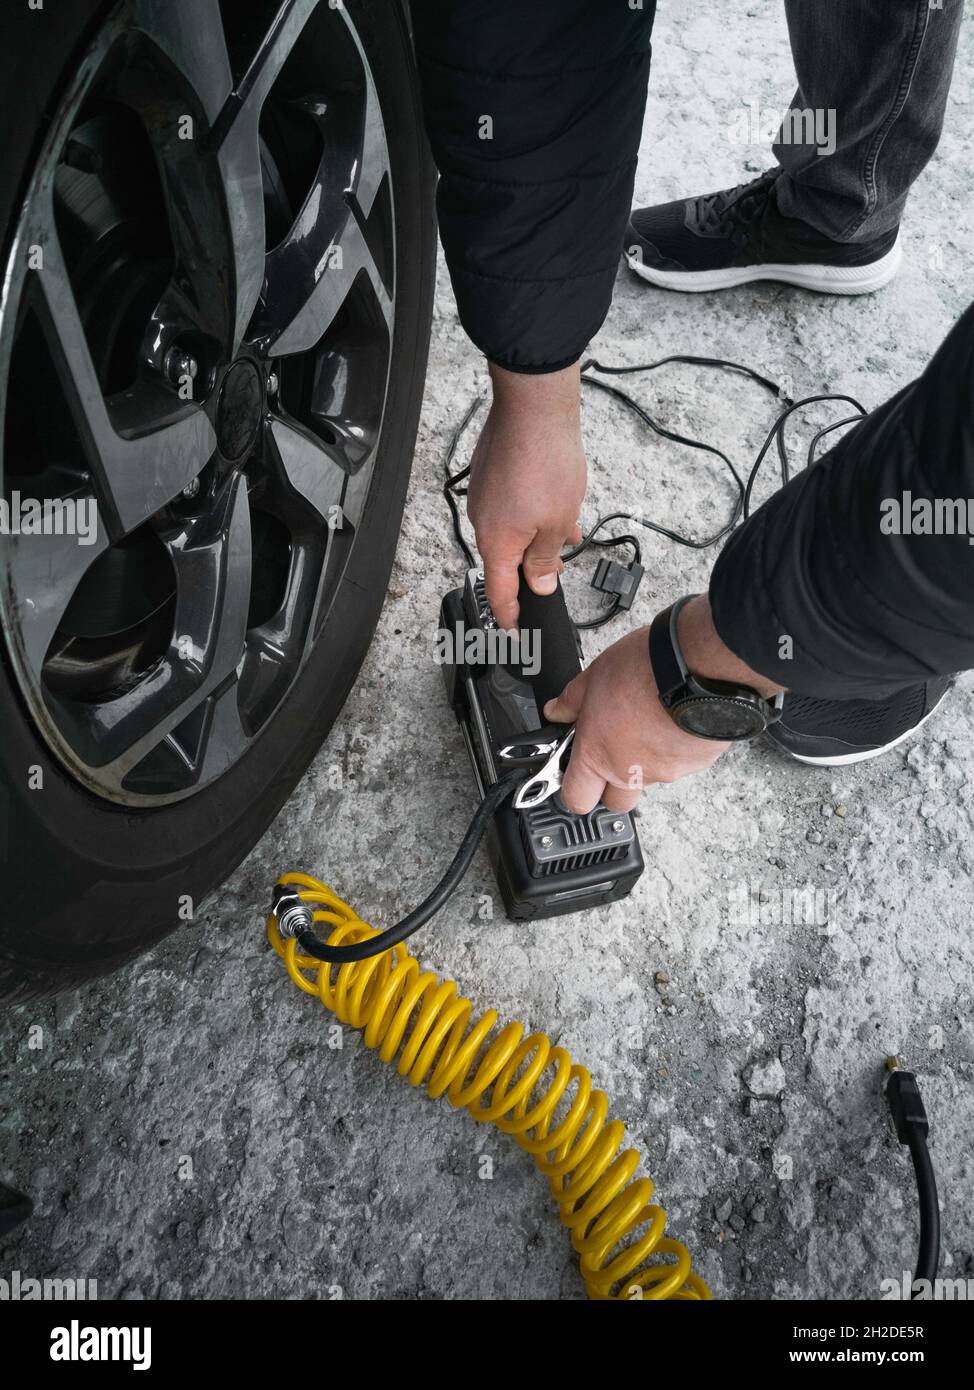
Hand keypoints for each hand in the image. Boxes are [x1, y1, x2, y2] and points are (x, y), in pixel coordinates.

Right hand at [467, 361, 585, 629]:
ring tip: (566, 531)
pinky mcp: (489, 473)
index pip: (499, 592)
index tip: (512, 633)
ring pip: (511, 529)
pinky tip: (556, 503)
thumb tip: (537, 584)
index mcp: (498, 542)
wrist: (534, 406)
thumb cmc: (546, 462)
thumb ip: (545, 558)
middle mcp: (482, 522)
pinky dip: (530, 513)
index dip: (508, 616)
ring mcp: (483, 495)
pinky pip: (509, 505)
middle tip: (553, 574)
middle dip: (531, 568)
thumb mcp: (557, 523)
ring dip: (536, 536)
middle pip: (504, 559)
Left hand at [543, 596, 785, 812]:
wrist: (697, 667)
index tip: (574, 773)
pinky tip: (673, 721)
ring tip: (648, 723)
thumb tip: (557, 710)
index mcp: (597, 756)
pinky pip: (680, 766)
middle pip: (615, 802)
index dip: (572, 789)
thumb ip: (571, 701)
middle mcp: (629, 773)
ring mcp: (665, 773)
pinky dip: (675, 750)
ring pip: (649, 780)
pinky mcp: (696, 765)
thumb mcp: (594, 676)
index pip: (575, 799)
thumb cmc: (645, 671)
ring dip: (645, 762)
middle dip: (610, 784)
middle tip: (612, 750)